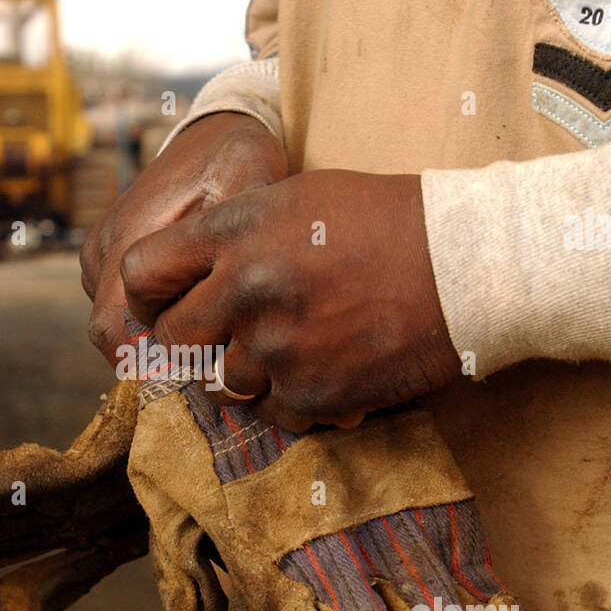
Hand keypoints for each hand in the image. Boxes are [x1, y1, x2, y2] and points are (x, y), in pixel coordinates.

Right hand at [80, 111, 287, 364]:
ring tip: (201, 343)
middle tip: (203, 370)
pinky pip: (111, 302)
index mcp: (131, 239)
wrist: (214, 129)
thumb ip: (239, 232)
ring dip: (146, 339)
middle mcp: (105, 248)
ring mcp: (98, 251)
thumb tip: (245, 288)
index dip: (151, 365)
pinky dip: (143, 318)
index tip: (196, 374)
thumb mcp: (249, 182)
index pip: (116, 331)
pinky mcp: (102, 252)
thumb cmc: (235, 158)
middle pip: (109, 336)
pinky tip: (188, 314)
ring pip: (110, 322)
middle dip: (151, 360)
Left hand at [121, 170, 460, 431]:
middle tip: (225, 337)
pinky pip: (274, 412)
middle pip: (174, 339)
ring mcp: (279, 345)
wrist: (467, 263)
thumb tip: (183, 273)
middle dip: (194, 341)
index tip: (166, 304)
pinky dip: (292, 400)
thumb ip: (232, 234)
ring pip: (223, 383)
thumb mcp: (297, 198)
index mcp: (236, 231)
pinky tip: (323, 368)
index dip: (148, 295)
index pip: (142, 273)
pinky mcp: (314, 392)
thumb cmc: (385, 221)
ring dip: (249, 372)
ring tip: (293, 347)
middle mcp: (246, 288)